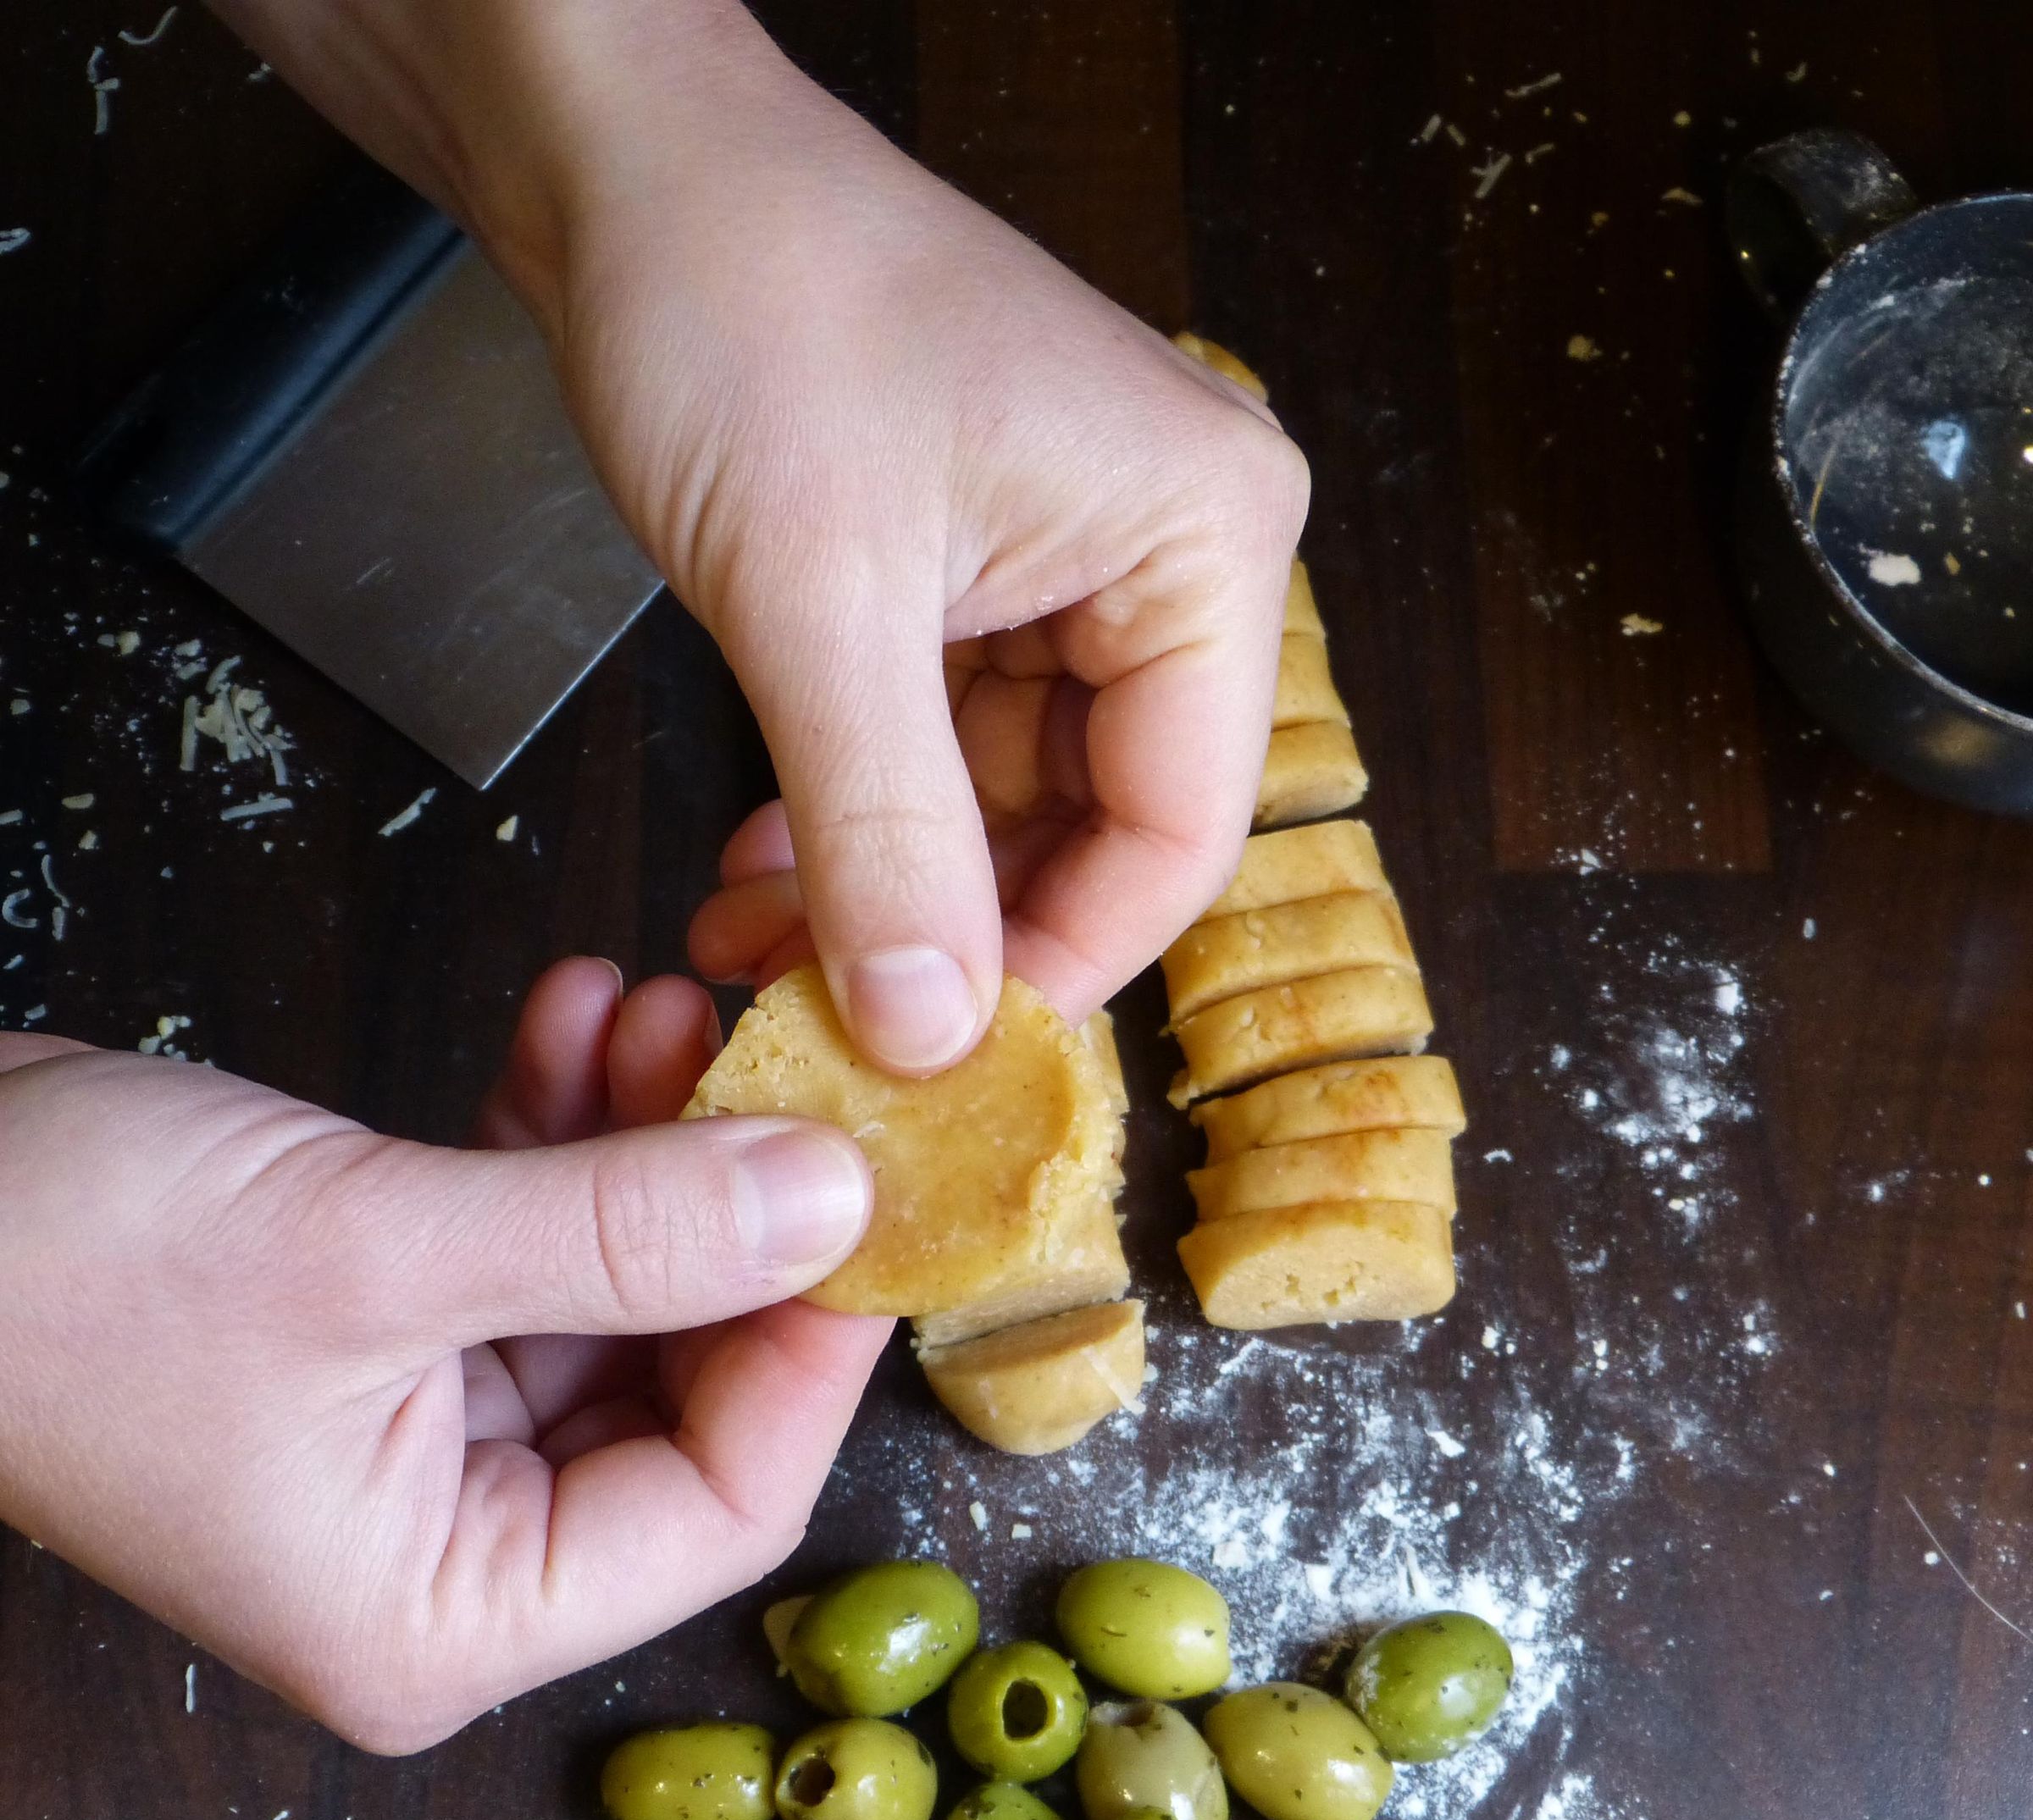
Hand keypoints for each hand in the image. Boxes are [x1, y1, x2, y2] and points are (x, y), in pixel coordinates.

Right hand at [0, 961, 883, 1751]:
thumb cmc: (48, 1281)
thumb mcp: (371, 1254)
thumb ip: (620, 1231)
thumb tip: (827, 1201)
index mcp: (445, 1611)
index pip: (717, 1507)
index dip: (809, 1348)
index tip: (868, 1196)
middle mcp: (451, 1540)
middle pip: (683, 1386)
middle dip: (730, 1213)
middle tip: (773, 1069)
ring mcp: (428, 1427)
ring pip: (618, 1286)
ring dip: (652, 1142)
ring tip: (670, 1008)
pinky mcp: (400, 1321)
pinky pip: (536, 1230)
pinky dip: (566, 1123)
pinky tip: (584, 1010)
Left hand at [210, 0, 1309, 1070]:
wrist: (630, 164)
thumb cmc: (749, 300)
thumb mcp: (819, 601)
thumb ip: (885, 835)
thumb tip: (933, 1033)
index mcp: (1205, 539)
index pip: (1181, 829)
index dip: (1063, 961)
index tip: (941, 1054)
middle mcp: (1170, 560)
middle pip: (1099, 830)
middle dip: (953, 934)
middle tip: (822, 1013)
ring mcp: (1077, 572)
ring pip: (1008, 810)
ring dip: (886, 892)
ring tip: (756, 951)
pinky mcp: (987, 581)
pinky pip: (946, 754)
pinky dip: (860, 824)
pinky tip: (766, 874)